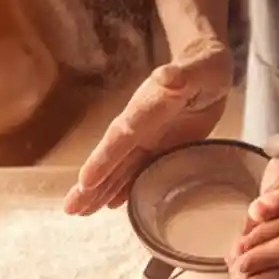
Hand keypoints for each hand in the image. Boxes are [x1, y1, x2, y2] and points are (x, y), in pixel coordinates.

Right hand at [63, 40, 232, 214]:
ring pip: (120, 170)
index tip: (86, 180)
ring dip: (100, 191)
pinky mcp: (160, 149)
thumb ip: (182, 74)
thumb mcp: (201, 67)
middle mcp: (140, 126)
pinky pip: (138, 172)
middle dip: (91, 184)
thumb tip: (167, 76)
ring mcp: (148, 139)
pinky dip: (124, 189)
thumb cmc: (205, 65)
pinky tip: (111, 206)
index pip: (122, 137)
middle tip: (71, 208)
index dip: (105, 159)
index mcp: (147, 108)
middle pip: (112, 159)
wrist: (207, 66)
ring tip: (80, 213)